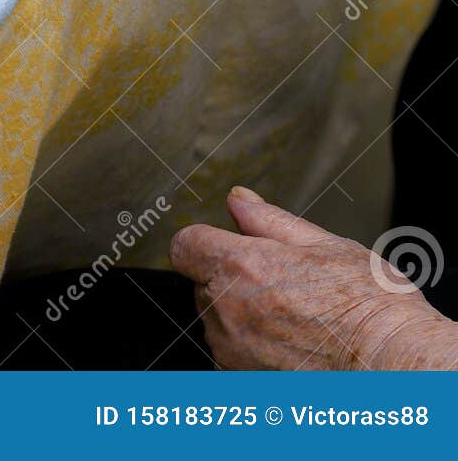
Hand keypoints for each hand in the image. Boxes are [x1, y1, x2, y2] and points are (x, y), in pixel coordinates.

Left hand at [170, 186, 457, 370]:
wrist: (395, 366)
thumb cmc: (370, 306)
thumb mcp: (324, 244)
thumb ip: (268, 220)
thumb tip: (237, 199)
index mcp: (239, 265)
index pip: (185, 245)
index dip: (205, 243)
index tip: (227, 247)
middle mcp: (226, 308)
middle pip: (204, 284)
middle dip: (232, 279)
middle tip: (285, 286)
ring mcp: (233, 348)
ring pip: (219, 321)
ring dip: (242, 316)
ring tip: (296, 320)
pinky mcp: (243, 379)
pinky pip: (233, 354)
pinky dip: (253, 349)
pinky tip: (294, 347)